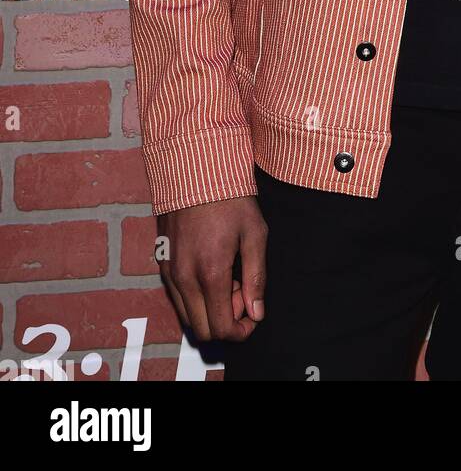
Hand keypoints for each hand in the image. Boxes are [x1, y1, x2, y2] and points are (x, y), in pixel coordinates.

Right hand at [157, 196, 267, 342]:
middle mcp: (184, 278)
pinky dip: (196, 296)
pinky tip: (212, 270)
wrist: (195, 170)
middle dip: (225, 321)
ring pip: (188, 317)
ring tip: (229, 278)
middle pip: (202, 330)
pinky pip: (178, 297)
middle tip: (242, 292)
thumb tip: (256, 313)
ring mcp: (169, 272)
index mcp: (210, 273)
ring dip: (210, 309)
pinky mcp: (162, 263)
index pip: (221, 328)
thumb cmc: (230, 198)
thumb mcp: (255, 234)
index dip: (241, 330)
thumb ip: (256, 277)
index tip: (253, 313)